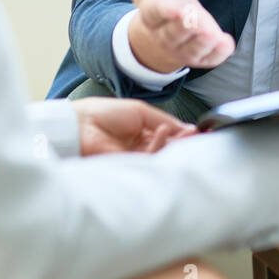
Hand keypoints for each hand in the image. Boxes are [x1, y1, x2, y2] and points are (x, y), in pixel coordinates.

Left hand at [69, 97, 196, 155]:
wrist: (80, 125)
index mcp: (142, 132)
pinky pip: (151, 159)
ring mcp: (136, 158)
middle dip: (183, 141)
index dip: (182, 134)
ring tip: (184, 132)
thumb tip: (187, 129)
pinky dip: (160, 145)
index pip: (168, 135)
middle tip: (198, 134)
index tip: (198, 130)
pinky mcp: (131, 167)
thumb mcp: (141, 111)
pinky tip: (164, 132)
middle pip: (168, 147)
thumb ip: (164, 120)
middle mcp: (141, 147)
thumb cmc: (105, 113)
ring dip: (175, 144)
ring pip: (162, 155)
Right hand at [88, 0, 234, 73]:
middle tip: (194, 18)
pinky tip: (226, 44)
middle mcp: (167, 32)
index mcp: (153, 11)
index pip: (156, 11)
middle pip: (174, 32)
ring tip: (212, 34)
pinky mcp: (202, 54)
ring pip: (192, 48)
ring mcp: (184, 46)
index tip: (175, 7)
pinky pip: (210, 59)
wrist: (162, 30)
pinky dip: (218, 53)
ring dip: (203, 42)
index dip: (166, 10)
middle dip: (185, 26)